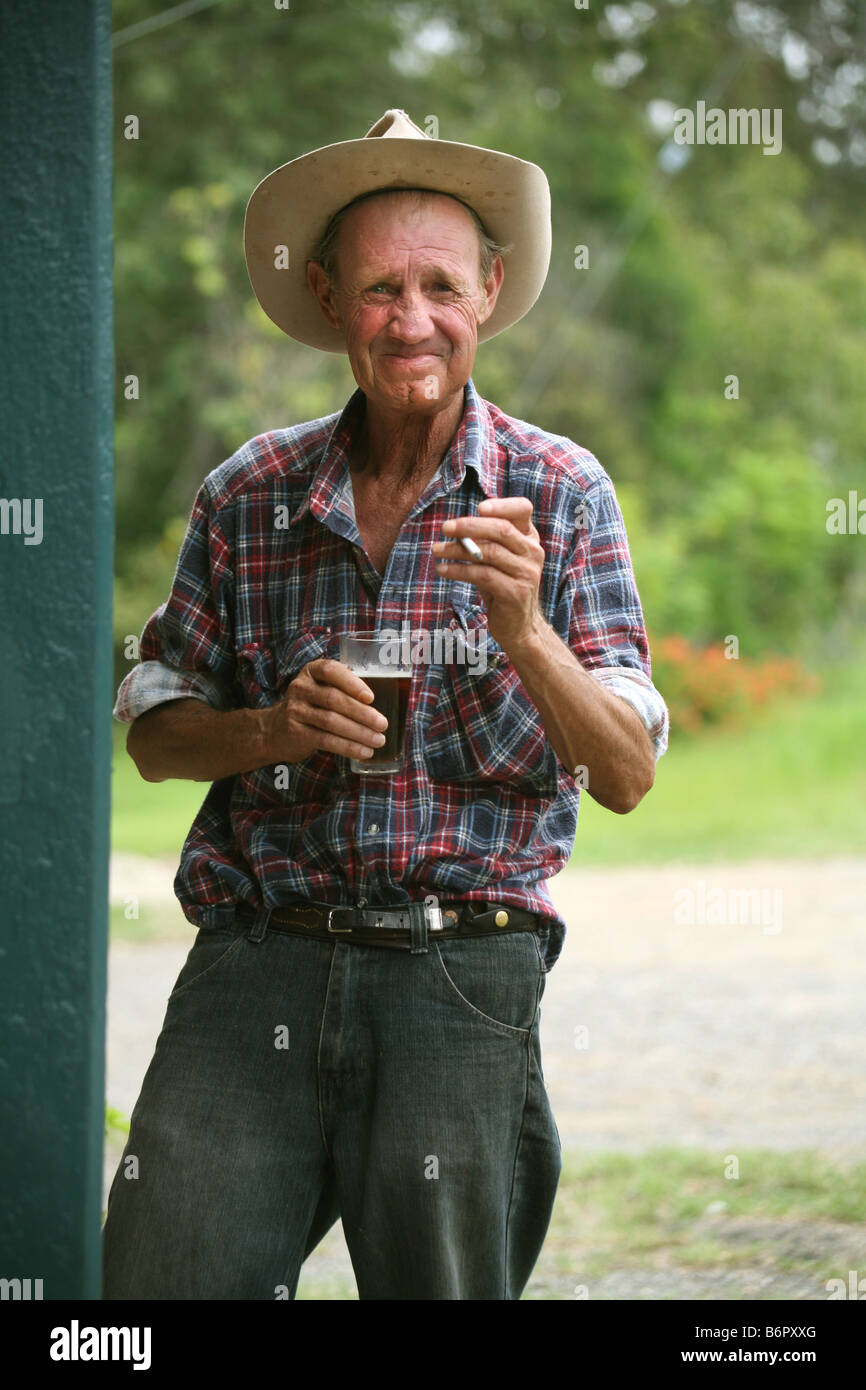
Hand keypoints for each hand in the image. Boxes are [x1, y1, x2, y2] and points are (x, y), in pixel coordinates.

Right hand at [265, 657, 387, 762]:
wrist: (274, 729)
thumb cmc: (312, 706)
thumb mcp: (322, 689)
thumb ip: (345, 688)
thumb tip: (388, 699)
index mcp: (312, 671)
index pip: (331, 671)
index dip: (352, 683)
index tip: (371, 697)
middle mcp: (301, 688)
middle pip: (334, 699)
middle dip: (362, 713)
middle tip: (383, 724)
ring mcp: (296, 710)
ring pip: (331, 722)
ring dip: (359, 733)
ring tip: (378, 740)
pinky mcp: (296, 732)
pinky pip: (326, 740)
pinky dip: (348, 747)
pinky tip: (364, 752)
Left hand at [431, 497, 545, 650]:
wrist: (519, 624)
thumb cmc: (502, 585)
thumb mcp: (496, 559)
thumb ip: (484, 541)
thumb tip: (455, 527)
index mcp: (529, 537)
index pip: (523, 509)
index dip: (502, 505)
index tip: (478, 507)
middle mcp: (533, 551)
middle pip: (501, 530)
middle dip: (470, 526)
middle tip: (445, 528)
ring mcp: (526, 572)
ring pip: (489, 553)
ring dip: (458, 550)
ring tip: (436, 549)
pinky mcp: (515, 592)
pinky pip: (482, 575)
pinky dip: (459, 570)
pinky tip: (442, 569)